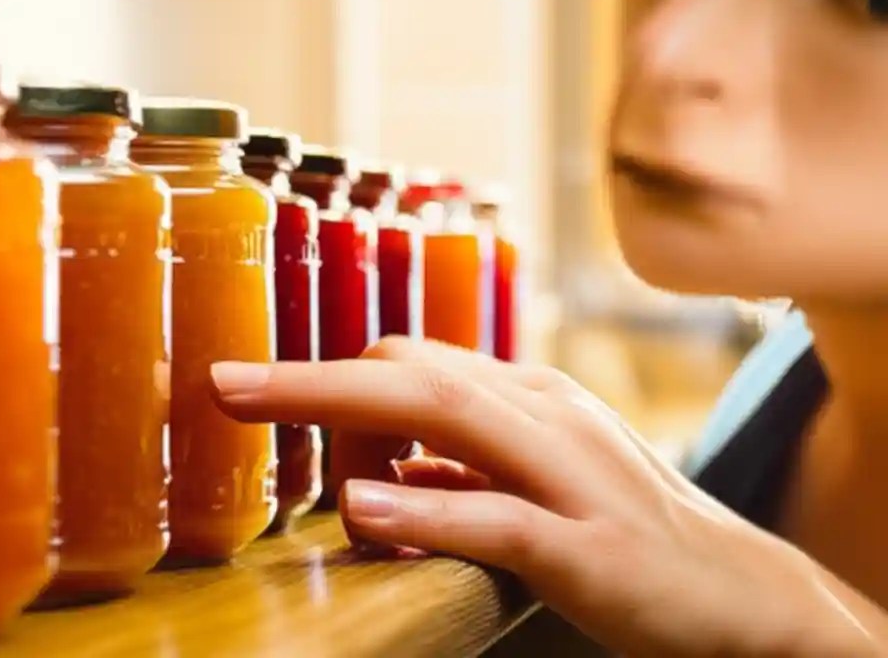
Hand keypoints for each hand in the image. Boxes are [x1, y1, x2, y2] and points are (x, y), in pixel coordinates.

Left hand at [211, 338, 883, 656]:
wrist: (740, 595)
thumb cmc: (621, 531)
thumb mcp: (532, 484)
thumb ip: (458, 471)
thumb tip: (378, 474)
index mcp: (524, 398)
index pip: (410, 365)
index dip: (329, 386)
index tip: (254, 397)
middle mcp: (542, 415)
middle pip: (411, 371)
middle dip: (308, 374)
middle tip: (219, 380)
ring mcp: (568, 475)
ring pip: (447, 415)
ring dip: (340, 407)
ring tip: (250, 403)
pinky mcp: (589, 547)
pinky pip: (497, 519)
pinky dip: (427, 506)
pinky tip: (365, 505)